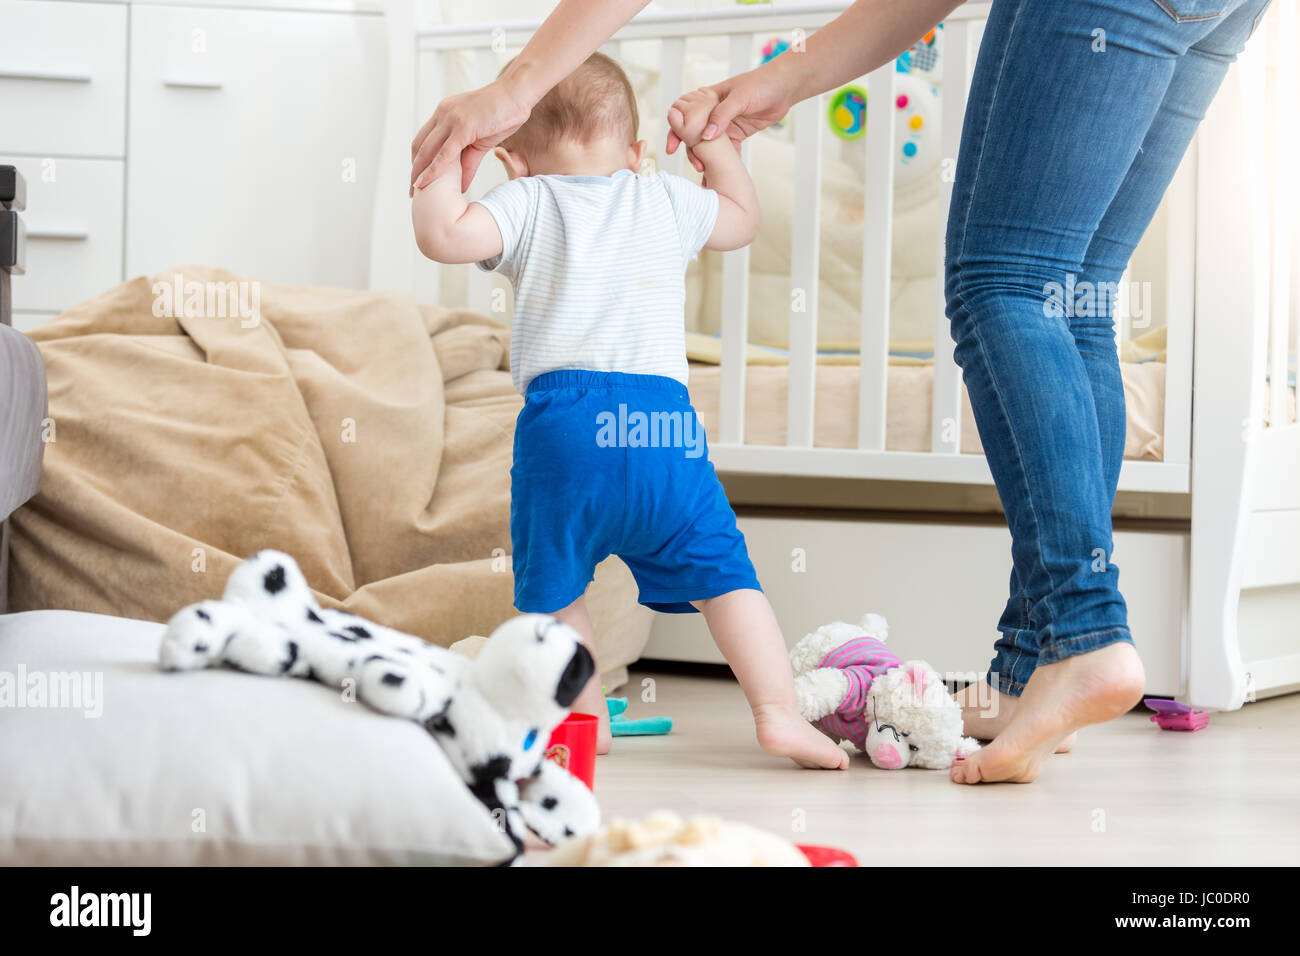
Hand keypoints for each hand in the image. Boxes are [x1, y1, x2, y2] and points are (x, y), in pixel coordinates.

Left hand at [410, 80, 532, 194]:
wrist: (517, 92)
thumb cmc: (504, 113)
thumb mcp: (481, 139)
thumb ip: (469, 160)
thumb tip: (462, 184)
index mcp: (445, 113)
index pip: (423, 140)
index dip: (417, 161)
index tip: (416, 178)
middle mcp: (443, 114)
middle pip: (419, 147)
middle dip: (414, 170)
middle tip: (411, 191)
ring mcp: (451, 119)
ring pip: (427, 151)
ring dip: (419, 174)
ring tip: (415, 192)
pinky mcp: (463, 127)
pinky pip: (444, 154)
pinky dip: (433, 171)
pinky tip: (425, 184)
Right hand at [665, 63, 794, 171]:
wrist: (784, 87)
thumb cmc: (761, 83)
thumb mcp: (739, 98)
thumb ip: (721, 116)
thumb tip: (706, 136)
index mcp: (707, 98)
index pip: (685, 115)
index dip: (677, 130)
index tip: (673, 146)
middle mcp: (713, 112)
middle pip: (694, 134)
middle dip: (691, 150)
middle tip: (696, 165)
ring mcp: (724, 124)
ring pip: (708, 145)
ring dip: (706, 158)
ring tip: (706, 172)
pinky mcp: (736, 134)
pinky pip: (726, 151)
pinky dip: (722, 162)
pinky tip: (719, 173)